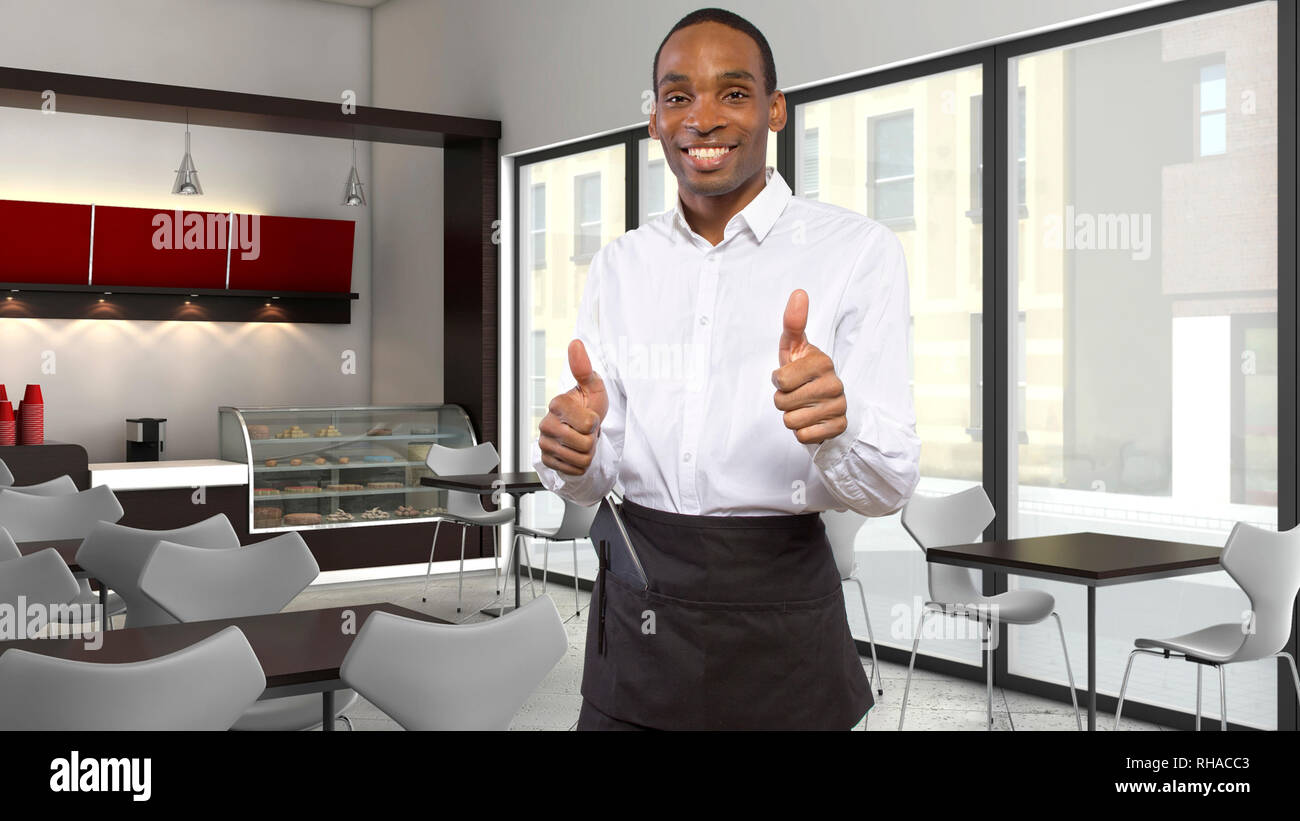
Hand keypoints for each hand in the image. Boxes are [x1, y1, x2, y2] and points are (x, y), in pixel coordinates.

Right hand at [538, 339, 608, 475]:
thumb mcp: (593, 386)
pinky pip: (573, 470)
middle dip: (592, 439)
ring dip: (587, 453)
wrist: (583, 430)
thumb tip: (575, 343)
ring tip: (582, 440)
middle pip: (584, 444)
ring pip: (580, 459)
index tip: (590, 415)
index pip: (588, 424)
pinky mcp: (547, 460)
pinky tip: (575, 452)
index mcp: (557, 404)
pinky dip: (580, 465)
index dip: (595, 422)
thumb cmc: (590, 406)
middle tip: (586, 431)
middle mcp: (546, 424)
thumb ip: (584, 367)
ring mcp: (545, 443)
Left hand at [772, 289, 847, 444]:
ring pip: (791, 422)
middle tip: (795, 394)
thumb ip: (793, 323)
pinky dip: (802, 432)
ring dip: (791, 417)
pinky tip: (811, 420)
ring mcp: (839, 407)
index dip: (778, 382)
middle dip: (782, 402)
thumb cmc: (803, 372)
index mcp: (823, 362)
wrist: (825, 402)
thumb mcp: (794, 347)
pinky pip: (803, 436)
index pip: (781, 381)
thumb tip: (798, 292)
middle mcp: (834, 384)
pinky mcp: (839, 427)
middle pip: (782, 404)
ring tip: (803, 407)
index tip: (789, 377)